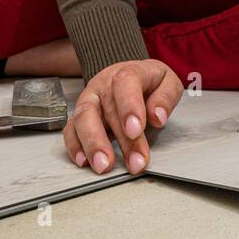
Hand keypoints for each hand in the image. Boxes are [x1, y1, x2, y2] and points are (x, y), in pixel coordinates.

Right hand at [62, 59, 183, 174]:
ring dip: (93, 144)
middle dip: (121, 140)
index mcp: (128, 72)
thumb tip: (157, 116)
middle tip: (133, 163)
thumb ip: (166, 97)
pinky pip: (71, 130)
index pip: (125, 83)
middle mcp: (104, 85)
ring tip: (104, 166)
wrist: (128, 77)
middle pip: (106, 109)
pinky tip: (84, 161)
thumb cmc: (149, 82)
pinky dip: (75, 147)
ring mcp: (89, 100)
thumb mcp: (167, 82)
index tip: (136, 130)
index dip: (129, 107)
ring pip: (83, 118)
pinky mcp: (80, 116)